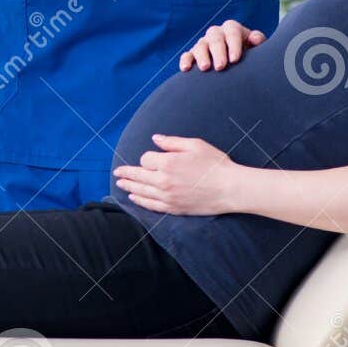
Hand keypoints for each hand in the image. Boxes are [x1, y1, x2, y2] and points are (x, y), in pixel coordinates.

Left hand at [113, 136, 239, 215]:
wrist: (230, 189)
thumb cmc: (215, 164)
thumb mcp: (195, 145)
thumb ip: (172, 142)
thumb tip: (155, 139)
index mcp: (168, 162)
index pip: (146, 159)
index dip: (148, 157)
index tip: (153, 156)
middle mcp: (163, 180)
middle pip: (138, 176)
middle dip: (126, 173)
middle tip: (117, 173)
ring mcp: (167, 196)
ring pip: (141, 191)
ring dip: (129, 187)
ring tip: (121, 184)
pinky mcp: (173, 208)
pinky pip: (151, 205)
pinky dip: (140, 201)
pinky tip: (134, 198)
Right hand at [180, 20, 264, 71]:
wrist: (238, 64)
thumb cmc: (249, 54)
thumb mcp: (257, 47)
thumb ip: (258, 40)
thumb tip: (255, 39)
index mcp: (232, 29)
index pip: (232, 31)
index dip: (233, 44)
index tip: (235, 59)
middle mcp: (217, 34)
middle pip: (215, 38)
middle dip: (217, 52)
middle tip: (221, 67)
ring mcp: (204, 43)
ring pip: (200, 45)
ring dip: (202, 56)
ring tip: (205, 68)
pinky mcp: (193, 54)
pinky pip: (187, 55)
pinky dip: (186, 60)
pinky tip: (186, 69)